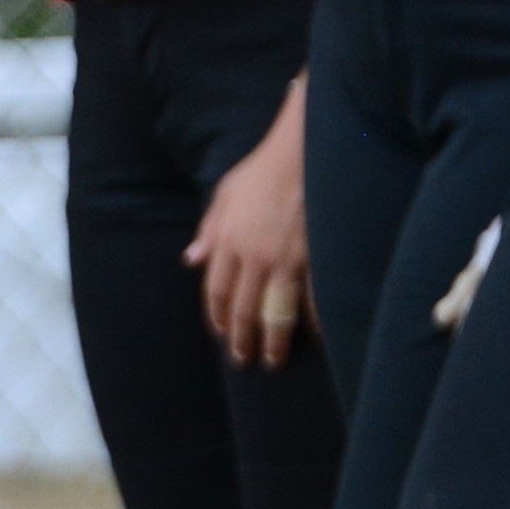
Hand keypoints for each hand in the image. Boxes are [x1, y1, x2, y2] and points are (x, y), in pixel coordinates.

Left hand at [184, 79, 309, 367]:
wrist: (305, 148)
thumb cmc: (265, 167)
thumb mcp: (225, 193)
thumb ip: (210, 229)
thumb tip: (193, 259)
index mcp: (229, 242)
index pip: (218, 292)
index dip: (219, 317)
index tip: (222, 334)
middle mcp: (254, 256)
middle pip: (245, 309)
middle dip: (242, 339)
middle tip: (245, 359)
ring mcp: (287, 258)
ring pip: (276, 312)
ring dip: (274, 340)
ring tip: (275, 359)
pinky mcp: (316, 254)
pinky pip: (314, 295)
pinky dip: (314, 317)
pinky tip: (314, 333)